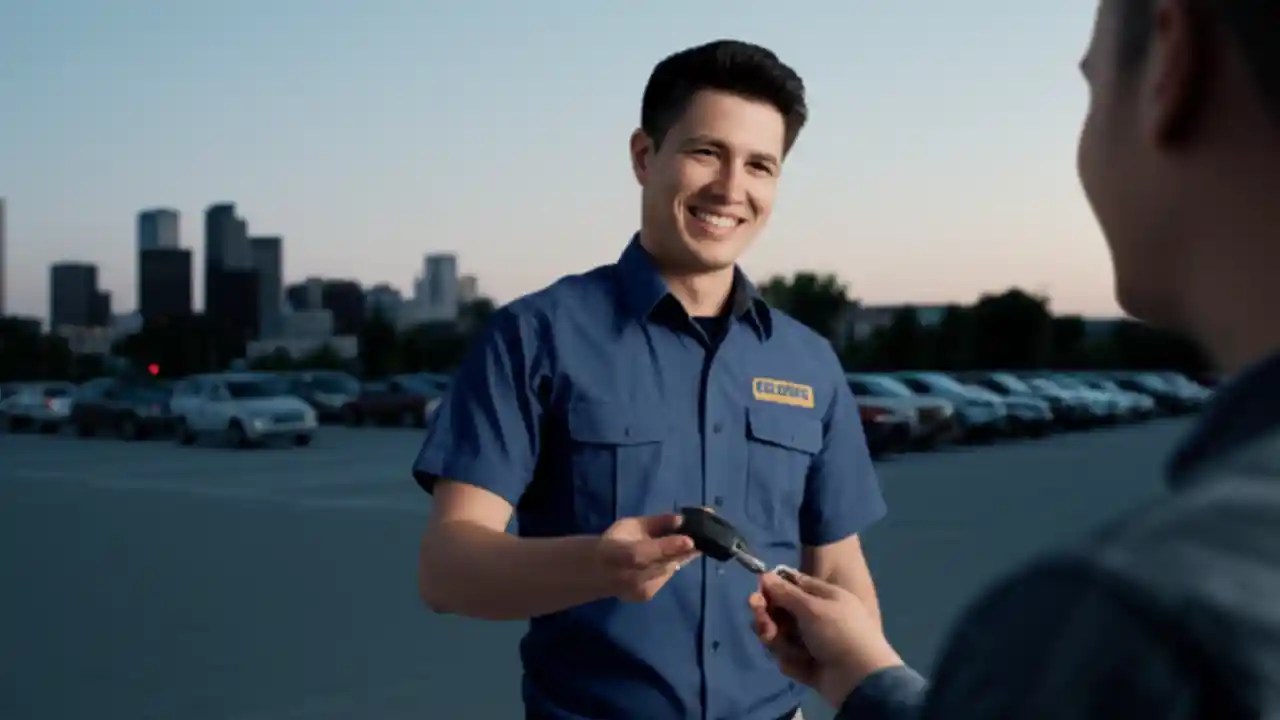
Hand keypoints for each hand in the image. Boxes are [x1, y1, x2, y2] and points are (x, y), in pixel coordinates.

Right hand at [596, 513, 699, 601]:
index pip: (641, 554)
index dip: (666, 548)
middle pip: (661, 565)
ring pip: (668, 571)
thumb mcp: (630, 525)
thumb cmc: (615, 542)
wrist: (599, 572)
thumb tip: (680, 519)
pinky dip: (671, 565)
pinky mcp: (647, 596)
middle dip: (684, 550)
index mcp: (616, 554)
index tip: (690, 540)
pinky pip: (666, 576)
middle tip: (704, 536)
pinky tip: (670, 556)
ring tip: (688, 543)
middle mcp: (626, 577)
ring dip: (681, 556)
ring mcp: (637, 590)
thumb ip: (655, 523)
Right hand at [749, 571, 903, 706]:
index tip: (757, 592)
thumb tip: (764, 575)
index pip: (793, 585)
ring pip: (781, 636)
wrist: (859, 678)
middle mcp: (817, 617)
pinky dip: (790, 660)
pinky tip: (799, 664)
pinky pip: (788, 658)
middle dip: (768, 617)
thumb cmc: (839, 633)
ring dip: (777, 640)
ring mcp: (812, 642)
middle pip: (782, 612)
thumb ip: (786, 593)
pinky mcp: (808, 664)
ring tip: (776, 643)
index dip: (773, 588)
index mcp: (825, 597)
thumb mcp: (813, 608)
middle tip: (762, 621)